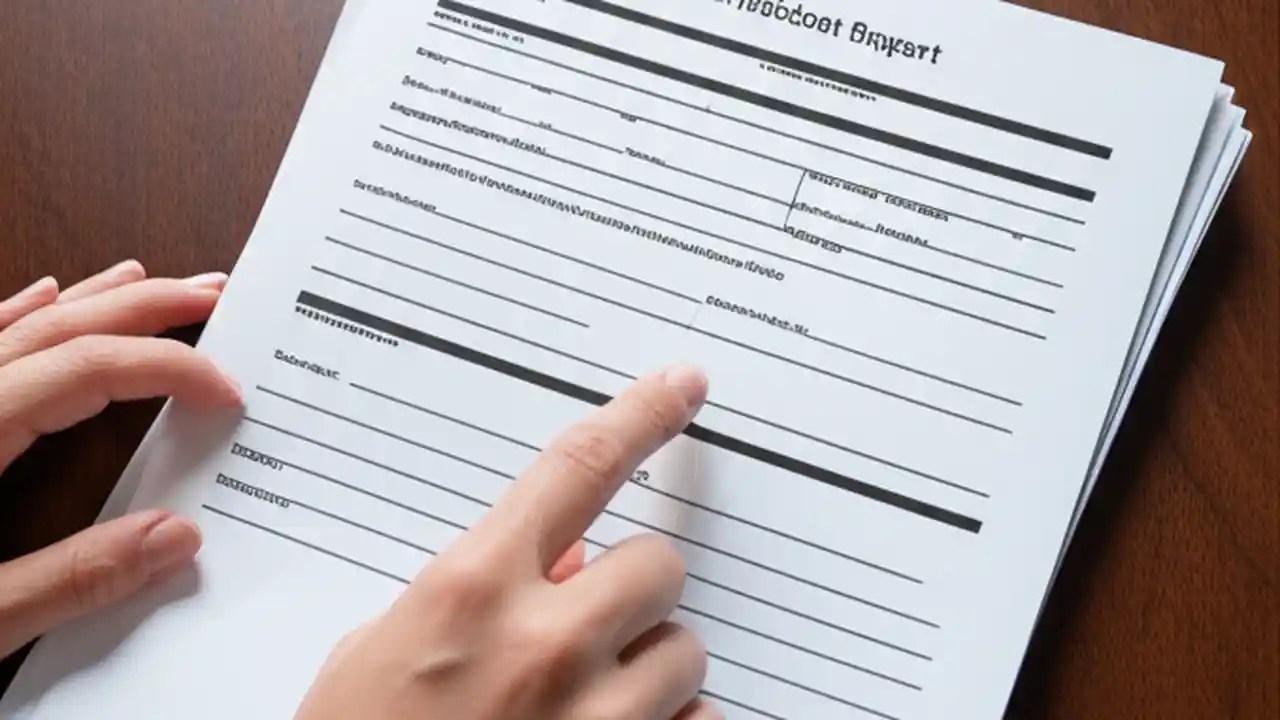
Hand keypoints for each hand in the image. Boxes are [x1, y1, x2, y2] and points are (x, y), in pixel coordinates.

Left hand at [0, 260, 241, 658]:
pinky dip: (10, 314)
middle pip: (58, 329)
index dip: (169, 370)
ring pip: (16, 327)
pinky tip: (37, 292)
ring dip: (89, 300)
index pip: (87, 372)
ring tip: (147, 279)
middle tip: (212, 291)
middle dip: (144, 306)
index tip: (226, 392)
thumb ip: (71, 579)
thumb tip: (177, 538)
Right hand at [295, 367, 720, 719]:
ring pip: (686, 651)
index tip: (684, 387)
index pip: (579, 466)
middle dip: (633, 590)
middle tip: (591, 623)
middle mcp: (541, 643)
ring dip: (651, 667)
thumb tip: (569, 562)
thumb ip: (479, 593)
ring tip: (592, 699)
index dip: (642, 415)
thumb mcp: (384, 650)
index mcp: (470, 589)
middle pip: (658, 566)